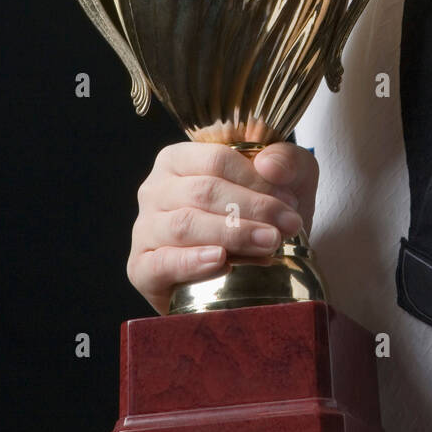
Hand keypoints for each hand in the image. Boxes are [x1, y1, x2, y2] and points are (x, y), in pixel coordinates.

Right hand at [127, 140, 319, 314]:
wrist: (245, 272)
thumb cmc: (260, 216)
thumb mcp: (287, 180)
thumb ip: (287, 161)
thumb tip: (269, 164)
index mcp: (179, 159)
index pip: (216, 160)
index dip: (256, 180)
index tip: (289, 201)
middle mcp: (155, 189)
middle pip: (202, 192)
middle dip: (251, 209)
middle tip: (286, 227)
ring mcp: (145, 228)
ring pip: (185, 225)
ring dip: (232, 234)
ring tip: (268, 243)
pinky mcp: (142, 268)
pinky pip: (162, 262)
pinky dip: (192, 262)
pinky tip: (221, 260)